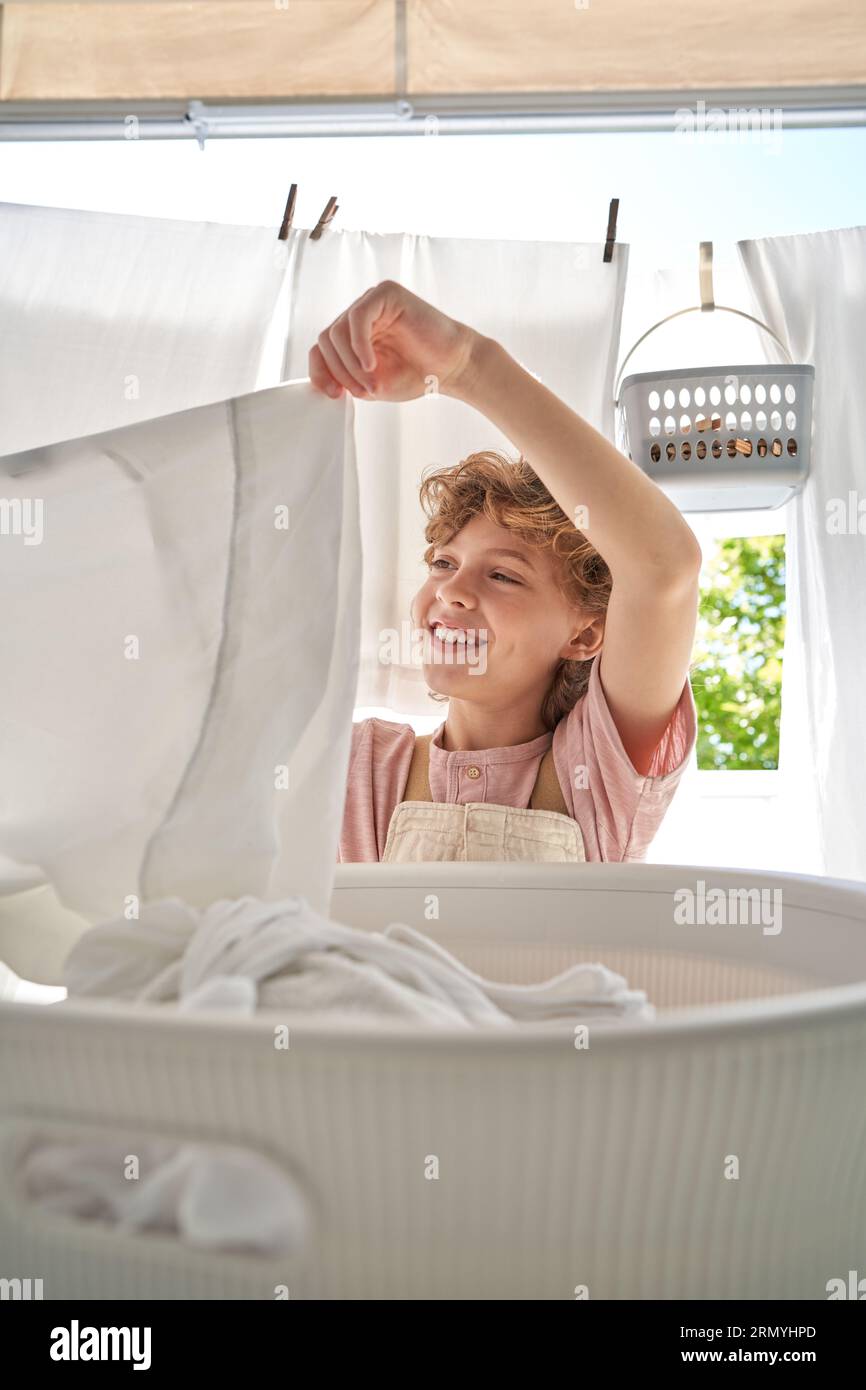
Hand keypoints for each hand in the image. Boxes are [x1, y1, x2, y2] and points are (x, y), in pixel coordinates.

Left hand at [309, 280, 477, 402]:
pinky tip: (372, 364)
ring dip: (351, 364)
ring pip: (338, 331)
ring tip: (372, 382)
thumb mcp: (371, 385)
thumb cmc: (415, 375)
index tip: (334, 395)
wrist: (451, 368)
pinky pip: (358, 317)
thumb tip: (323, 382)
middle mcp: (359, 316)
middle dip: (340, 371)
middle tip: (362, 391)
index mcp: (352, 335)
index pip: (321, 348)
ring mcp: (371, 302)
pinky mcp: (386, 294)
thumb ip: (346, 380)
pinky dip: (359, 345)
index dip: (321, 372)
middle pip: (326, 340)